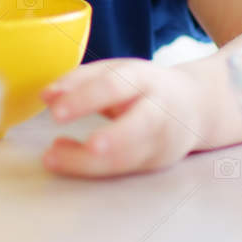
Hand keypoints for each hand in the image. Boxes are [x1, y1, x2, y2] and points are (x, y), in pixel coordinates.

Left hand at [39, 59, 208, 177]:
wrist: (196, 105)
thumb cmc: (144, 85)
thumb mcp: (117, 71)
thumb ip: (81, 81)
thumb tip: (46, 96)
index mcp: (145, 79)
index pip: (114, 86)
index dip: (84, 98)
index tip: (54, 111)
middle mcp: (159, 110)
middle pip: (137, 125)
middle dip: (105, 138)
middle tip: (61, 147)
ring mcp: (162, 140)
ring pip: (128, 157)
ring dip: (86, 162)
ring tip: (51, 157)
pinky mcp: (158, 163)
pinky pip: (124, 170)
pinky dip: (94, 168)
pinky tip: (66, 160)